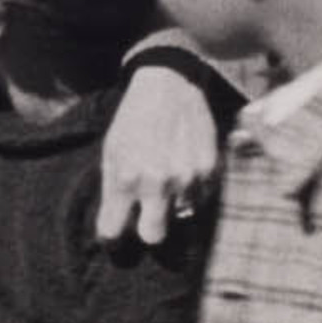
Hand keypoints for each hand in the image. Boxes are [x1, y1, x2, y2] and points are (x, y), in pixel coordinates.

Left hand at [98, 62, 219, 243]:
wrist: (168, 85)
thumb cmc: (133, 120)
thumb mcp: (111, 151)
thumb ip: (112, 189)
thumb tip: (112, 226)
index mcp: (125, 178)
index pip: (113, 231)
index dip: (112, 235)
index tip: (115, 231)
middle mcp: (157, 183)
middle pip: (153, 237)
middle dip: (149, 230)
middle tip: (148, 217)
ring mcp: (186, 178)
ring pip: (181, 217)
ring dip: (174, 205)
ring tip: (170, 179)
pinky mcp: (209, 169)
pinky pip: (201, 198)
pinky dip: (194, 190)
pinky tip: (185, 167)